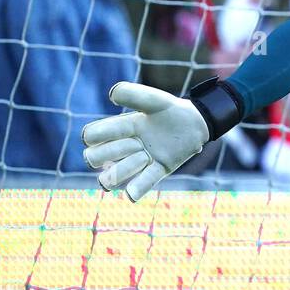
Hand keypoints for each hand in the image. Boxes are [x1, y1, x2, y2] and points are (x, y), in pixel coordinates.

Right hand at [81, 82, 210, 200]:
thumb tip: (112, 94)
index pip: (95, 135)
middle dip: (106, 153)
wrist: (197, 122)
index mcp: (122, 127)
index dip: (92, 136)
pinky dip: (137, 189)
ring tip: (130, 166)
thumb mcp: (154, 100)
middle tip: (132, 144)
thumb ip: (134, 94)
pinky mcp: (160, 169)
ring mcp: (143, 159)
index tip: (92, 136)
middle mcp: (128, 146)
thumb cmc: (171, 110)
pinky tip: (130, 195)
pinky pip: (145, 182)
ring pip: (119, 172)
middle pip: (100, 156)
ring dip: (120, 171)